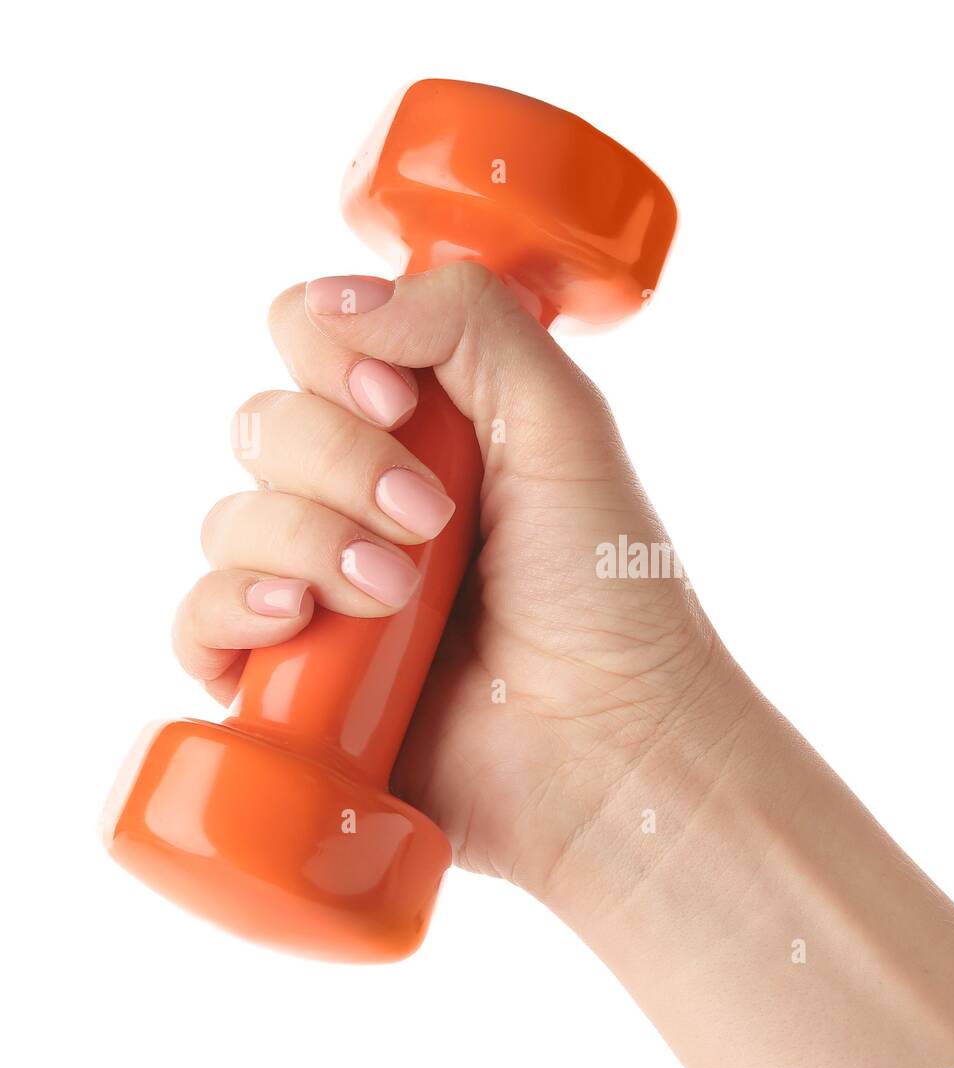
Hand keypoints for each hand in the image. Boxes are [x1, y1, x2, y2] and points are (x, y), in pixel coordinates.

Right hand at [174, 262, 725, 895]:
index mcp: (424, 427)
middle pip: (265, 425)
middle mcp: (363, 499)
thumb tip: (331, 298)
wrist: (612, 739)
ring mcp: (324, 589)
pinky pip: (198, 624)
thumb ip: (467, 322)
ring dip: (310, 545)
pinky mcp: (294, 679)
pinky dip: (230, 612)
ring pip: (233, 520)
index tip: (396, 402)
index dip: (331, 355)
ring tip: (397, 595)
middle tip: (430, 523)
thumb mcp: (561, 422)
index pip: (311, 339)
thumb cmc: (606, 586)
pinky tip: (295, 621)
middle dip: (342, 466)